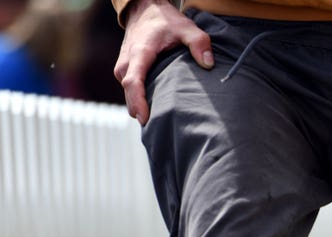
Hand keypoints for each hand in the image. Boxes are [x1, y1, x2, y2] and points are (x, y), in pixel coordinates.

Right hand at [114, 0, 213, 125]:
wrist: (144, 9)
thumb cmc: (165, 20)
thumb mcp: (186, 27)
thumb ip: (199, 43)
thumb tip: (209, 64)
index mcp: (140, 53)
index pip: (133, 81)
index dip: (137, 101)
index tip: (144, 118)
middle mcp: (127, 61)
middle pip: (129, 93)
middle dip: (140, 111)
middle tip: (157, 130)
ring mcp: (123, 66)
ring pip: (127, 93)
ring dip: (139, 107)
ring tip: (157, 123)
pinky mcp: (125, 70)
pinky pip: (129, 90)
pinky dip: (138, 100)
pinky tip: (153, 111)